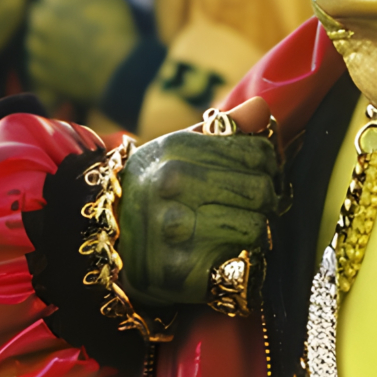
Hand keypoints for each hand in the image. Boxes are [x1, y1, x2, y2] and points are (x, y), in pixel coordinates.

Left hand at [25, 0, 138, 111]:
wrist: (120, 72)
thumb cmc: (113, 26)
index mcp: (49, 0)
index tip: (82, 2)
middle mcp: (36, 24)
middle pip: (42, 13)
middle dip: (56, 15)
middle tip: (82, 26)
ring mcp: (36, 51)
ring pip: (39, 38)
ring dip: (51, 39)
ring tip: (77, 46)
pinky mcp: (40, 75)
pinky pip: (40, 63)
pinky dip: (51, 62)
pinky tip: (71, 64)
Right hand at [118, 100, 283, 305]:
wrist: (106, 242)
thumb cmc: (153, 189)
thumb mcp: (179, 150)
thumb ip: (225, 129)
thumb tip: (263, 108)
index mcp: (177, 149)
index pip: (258, 154)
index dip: (269, 166)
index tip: (262, 175)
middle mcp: (172, 184)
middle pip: (261, 189)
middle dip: (267, 199)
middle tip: (258, 206)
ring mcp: (175, 228)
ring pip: (257, 226)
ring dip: (257, 230)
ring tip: (241, 228)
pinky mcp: (182, 268)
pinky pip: (243, 259)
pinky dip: (243, 256)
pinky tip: (228, 250)